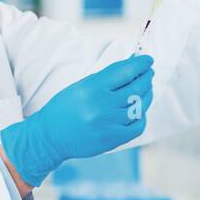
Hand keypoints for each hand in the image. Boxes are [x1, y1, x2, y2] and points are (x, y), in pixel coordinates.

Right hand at [0, 54, 153, 186]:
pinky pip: (137, 126)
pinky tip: (139, 111)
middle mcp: (101, 105)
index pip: (124, 72)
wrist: (49, 137)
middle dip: (146, 78)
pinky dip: (141, 117)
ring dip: (146, 95)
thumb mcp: (80, 87)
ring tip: (146, 89)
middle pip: (136, 88)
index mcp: (91, 88)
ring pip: (139, 106)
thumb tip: (130, 66)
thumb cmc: (63, 109)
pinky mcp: (112, 139)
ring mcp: (108, 123)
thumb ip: (105, 78)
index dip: (140, 64)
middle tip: (149, 73)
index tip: (148, 60)